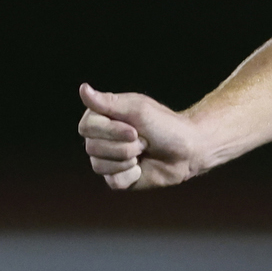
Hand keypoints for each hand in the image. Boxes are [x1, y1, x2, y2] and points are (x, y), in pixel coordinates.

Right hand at [76, 83, 202, 190]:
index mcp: (100, 119)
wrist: (188, 150)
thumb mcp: (137, 109)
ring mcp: (107, 160)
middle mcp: (99, 139)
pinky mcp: (118, 179)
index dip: (110, 131)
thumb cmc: (164, 125)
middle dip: (124, 146)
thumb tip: (83, 89)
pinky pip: (114, 181)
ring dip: (128, 159)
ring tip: (143, 152)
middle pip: (92, 148)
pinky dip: (132, 175)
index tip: (134, 129)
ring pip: (99, 166)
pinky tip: (142, 168)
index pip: (86, 128)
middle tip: (143, 141)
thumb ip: (107, 102)